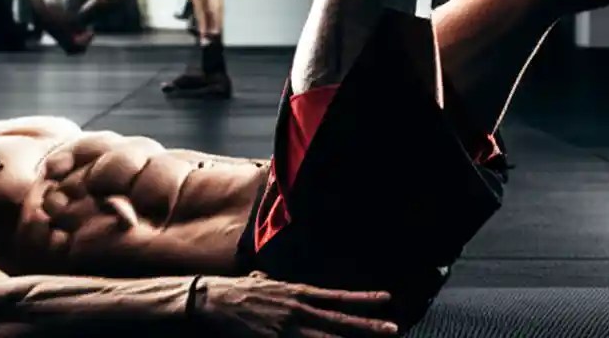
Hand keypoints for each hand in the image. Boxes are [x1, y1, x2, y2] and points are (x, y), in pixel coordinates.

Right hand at [193, 273, 399, 336]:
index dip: (364, 299)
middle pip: (340, 321)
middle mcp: (299, 309)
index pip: (339, 297)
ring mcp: (288, 328)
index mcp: (299, 293)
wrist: (215, 299)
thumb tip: (268, 279)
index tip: (387, 299)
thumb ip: (275, 286)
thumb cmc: (238, 291)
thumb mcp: (264, 283)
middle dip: (367, 326)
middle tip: (393, 329)